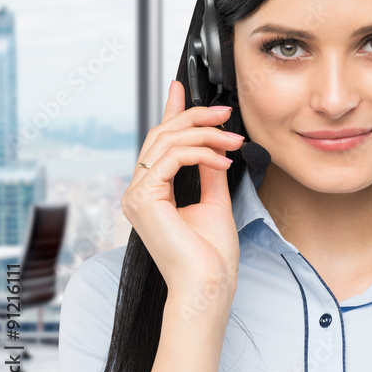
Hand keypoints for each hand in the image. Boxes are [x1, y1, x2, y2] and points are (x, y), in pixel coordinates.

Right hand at [121, 80, 244, 302]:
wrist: (209, 283)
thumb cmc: (212, 255)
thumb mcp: (215, 202)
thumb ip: (209, 171)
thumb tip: (215, 147)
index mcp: (153, 192)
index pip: (160, 142)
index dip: (171, 112)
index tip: (181, 88)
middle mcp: (139, 191)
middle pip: (162, 135)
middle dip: (196, 117)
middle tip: (225, 112)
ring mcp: (137, 195)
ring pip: (168, 142)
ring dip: (206, 134)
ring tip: (234, 141)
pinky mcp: (144, 199)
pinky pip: (173, 158)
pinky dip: (202, 152)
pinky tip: (223, 159)